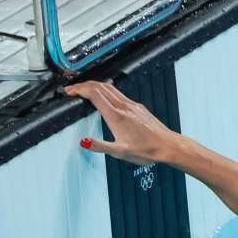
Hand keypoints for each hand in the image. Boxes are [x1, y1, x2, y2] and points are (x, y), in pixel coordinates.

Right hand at [64, 81, 184, 165]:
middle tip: (72, 89)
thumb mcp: (121, 152)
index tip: (69, 91)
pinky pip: (119, 94)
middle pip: (100, 86)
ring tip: (84, 90)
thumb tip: (84, 142)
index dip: (79, 89)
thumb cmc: (148, 150)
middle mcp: (124, 107)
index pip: (94, 94)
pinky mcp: (138, 108)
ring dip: (94, 86)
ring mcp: (132, 105)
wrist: (168, 146)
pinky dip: (106, 91)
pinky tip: (105, 98)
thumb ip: (100, 146)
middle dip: (83, 85)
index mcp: (117, 116)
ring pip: (110, 88)